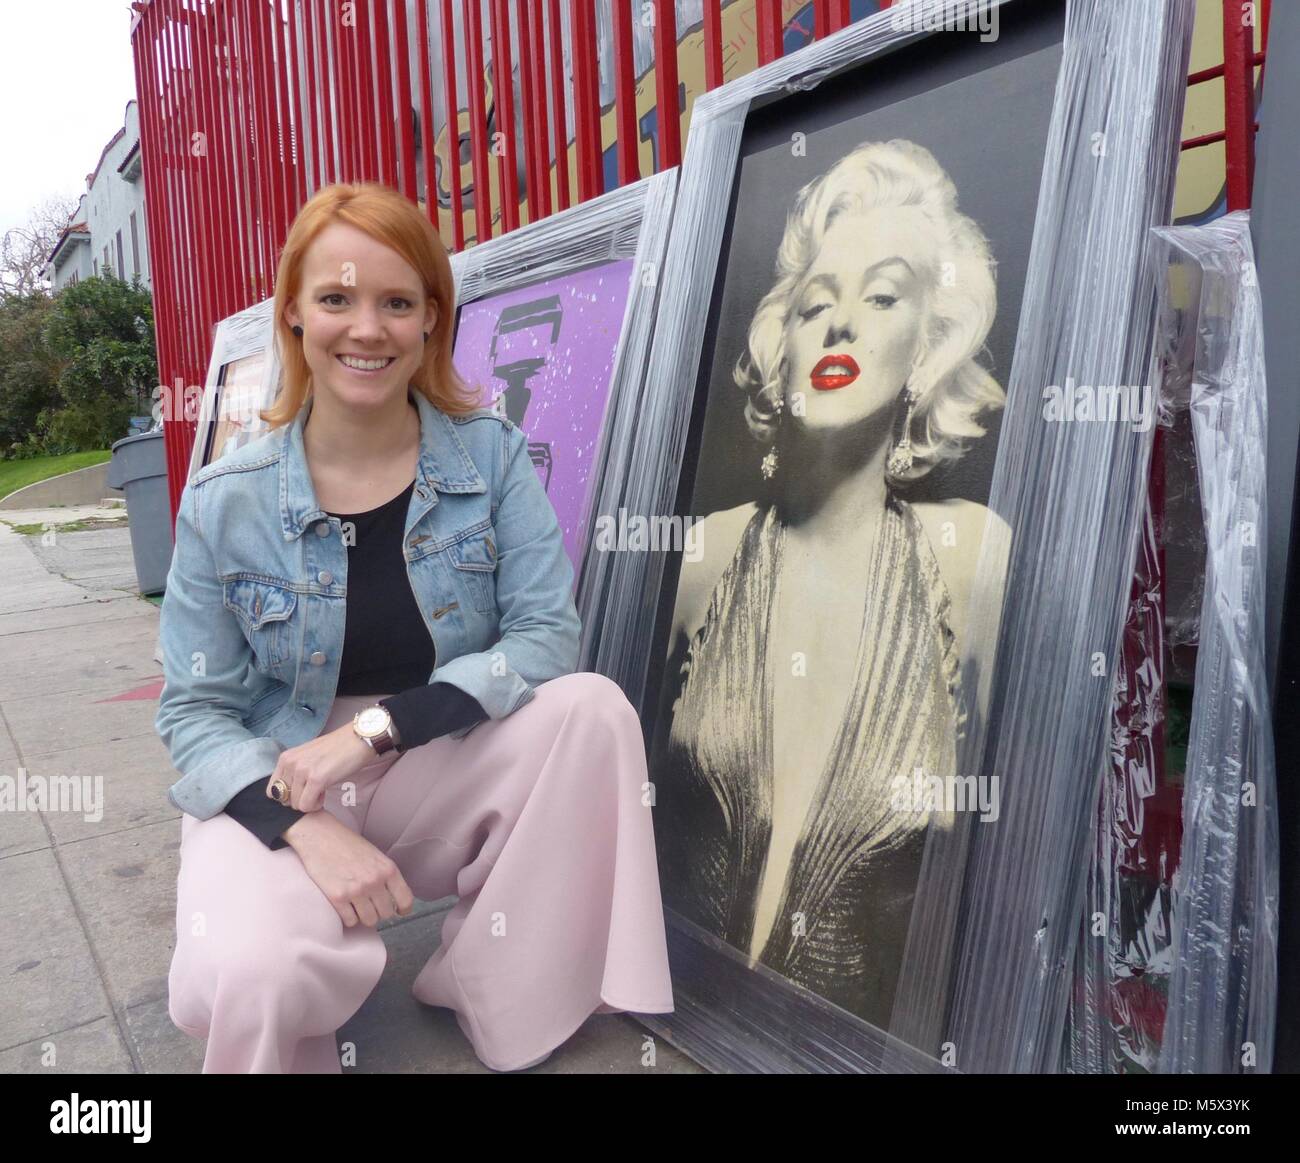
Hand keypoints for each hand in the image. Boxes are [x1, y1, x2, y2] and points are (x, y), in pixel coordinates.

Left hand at [268, 722, 377, 812]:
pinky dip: (316, 805)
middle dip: (300, 799)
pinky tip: (325, 794)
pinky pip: (307, 805)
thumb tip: (289, 795)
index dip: (289, 795)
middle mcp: (290, 763)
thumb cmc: (337, 748)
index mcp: (285, 758)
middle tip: (315, 790)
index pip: (272, 790)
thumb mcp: (308, 756)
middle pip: (285, 800)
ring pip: (296, 804)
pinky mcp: (316, 779)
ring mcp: (302, 771)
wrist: (358, 739)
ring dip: (310, 802)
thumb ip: (295, 771)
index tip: (303, 790)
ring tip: (322, 789)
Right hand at [283, 811, 414, 926]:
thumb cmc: (347, 844)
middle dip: (379, 911)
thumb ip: (385, 875)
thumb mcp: (375, 855)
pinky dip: (348, 917)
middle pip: (386, 914)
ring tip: (357, 906)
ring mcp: (356, 890)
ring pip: (369, 920)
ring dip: (364, 916)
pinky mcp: (337, 897)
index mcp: (388, 869)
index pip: (405, 899)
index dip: (403, 909)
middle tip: (371, 905)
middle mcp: (375, 881)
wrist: (319, 835)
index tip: (398, 911)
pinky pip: (350, 921)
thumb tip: (393, 899)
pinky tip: (345, 906)